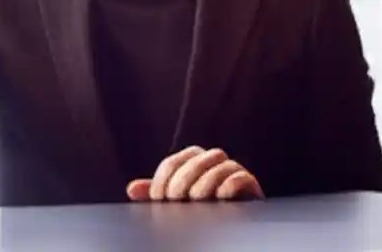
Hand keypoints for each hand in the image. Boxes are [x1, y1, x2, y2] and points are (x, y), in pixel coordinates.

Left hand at [126, 146, 263, 201]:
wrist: (231, 224)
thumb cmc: (200, 208)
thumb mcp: (175, 201)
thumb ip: (155, 192)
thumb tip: (132, 189)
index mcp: (191, 161)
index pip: (172, 163)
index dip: (162, 180)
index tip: (158, 198)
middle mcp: (212, 161)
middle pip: (196, 158)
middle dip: (183, 179)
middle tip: (176, 199)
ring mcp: (232, 170)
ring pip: (220, 163)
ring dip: (205, 180)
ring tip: (197, 199)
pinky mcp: (249, 184)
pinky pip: (242, 176)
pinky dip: (231, 184)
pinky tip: (221, 197)